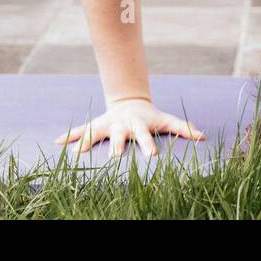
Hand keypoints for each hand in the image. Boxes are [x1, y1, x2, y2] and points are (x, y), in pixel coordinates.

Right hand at [54, 98, 205, 158]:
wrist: (130, 102)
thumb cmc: (150, 116)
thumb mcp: (167, 119)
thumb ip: (184, 128)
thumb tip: (203, 136)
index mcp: (139, 125)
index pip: (146, 136)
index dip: (149, 145)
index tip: (153, 156)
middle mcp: (122, 125)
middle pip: (120, 136)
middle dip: (117, 146)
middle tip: (114, 158)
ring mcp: (107, 125)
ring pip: (96, 133)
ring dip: (86, 141)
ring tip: (77, 153)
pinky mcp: (95, 126)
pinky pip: (80, 131)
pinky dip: (69, 136)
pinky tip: (57, 143)